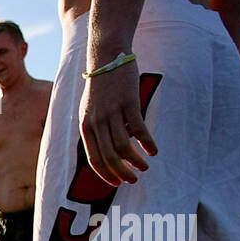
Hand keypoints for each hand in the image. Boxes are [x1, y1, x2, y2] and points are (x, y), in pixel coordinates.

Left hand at [79, 61, 156, 185]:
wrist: (107, 56)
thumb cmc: (101, 86)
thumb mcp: (90, 110)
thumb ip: (95, 129)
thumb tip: (106, 149)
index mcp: (85, 126)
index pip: (94, 159)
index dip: (105, 174)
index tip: (116, 183)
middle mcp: (96, 122)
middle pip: (109, 157)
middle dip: (122, 173)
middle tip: (133, 181)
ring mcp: (112, 112)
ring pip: (123, 146)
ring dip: (136, 161)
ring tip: (145, 167)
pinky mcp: (128, 102)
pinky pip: (138, 129)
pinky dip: (147, 143)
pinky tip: (154, 150)